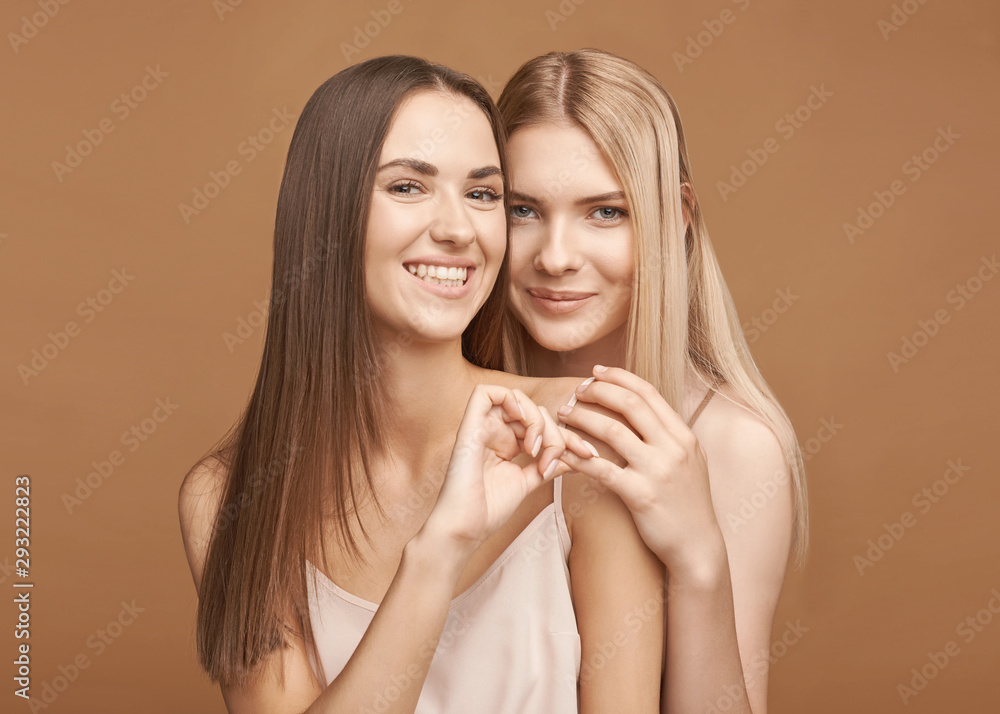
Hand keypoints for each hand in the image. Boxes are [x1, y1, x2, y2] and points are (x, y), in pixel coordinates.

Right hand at [421, 384, 596, 558]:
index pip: (544, 424)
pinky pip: (485, 393)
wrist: (465, 529)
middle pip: (535, 410)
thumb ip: (549, 465)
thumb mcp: (528, 482)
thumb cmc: (488, 511)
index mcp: (506, 444)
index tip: (588, 454)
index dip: (569, 436)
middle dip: (555, 432)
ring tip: (535, 449)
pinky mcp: (469, 426)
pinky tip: (521, 423)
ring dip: (536, 419)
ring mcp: (481, 427)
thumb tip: (577, 455)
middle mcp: (494, 432)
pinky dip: (510, 400)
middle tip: (553, 459)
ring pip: (517, 398)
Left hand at [556, 366, 725, 577]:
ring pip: (612, 432)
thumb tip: (644, 409)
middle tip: (576, 391)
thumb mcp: (690, 461)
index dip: (619, 377)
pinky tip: (561, 454)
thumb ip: (668, 435)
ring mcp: (657, 471)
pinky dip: (577, 458)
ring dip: (582, 418)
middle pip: (630, 404)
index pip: (648, 392)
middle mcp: (673, 448)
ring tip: (563, 416)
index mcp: (683, 435)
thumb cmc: (688, 503)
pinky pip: (601, 469)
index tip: (596, 372)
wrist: (698, 546)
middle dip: (598, 392)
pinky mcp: (640, 495)